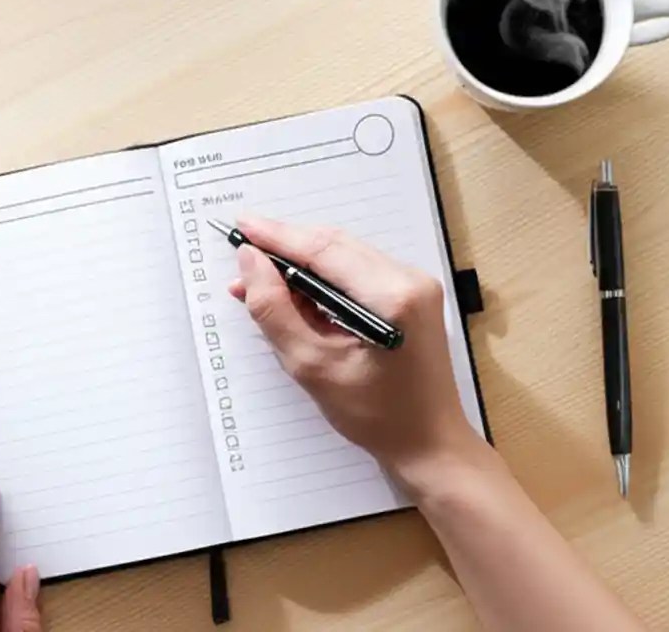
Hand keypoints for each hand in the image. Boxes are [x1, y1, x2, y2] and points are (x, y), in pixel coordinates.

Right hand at [228, 217, 482, 489]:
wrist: (428, 443)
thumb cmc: (376, 416)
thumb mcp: (313, 366)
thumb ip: (275, 311)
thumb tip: (250, 263)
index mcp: (392, 296)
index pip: (323, 250)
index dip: (277, 236)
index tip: (240, 226)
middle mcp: (410, 279)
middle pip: (335, 245)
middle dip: (286, 248)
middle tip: (243, 256)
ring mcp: (416, 285)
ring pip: (345, 255)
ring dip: (302, 265)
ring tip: (260, 281)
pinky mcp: (412, 295)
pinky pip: (358, 272)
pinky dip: (323, 280)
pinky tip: (295, 295)